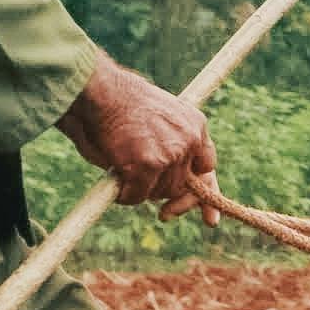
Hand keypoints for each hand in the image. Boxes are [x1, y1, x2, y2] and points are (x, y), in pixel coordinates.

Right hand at [62, 60, 216, 213]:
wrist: (100, 91)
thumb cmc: (120, 104)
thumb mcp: (158, 121)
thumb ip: (170, 147)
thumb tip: (170, 189)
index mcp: (195, 125)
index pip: (207, 167)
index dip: (204, 193)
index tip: (209, 218)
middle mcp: (188, 140)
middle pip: (183, 186)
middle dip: (171, 200)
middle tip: (165, 214)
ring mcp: (169, 154)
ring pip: (160, 192)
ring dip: (142, 192)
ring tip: (125, 173)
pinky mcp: (148, 165)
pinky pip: (137, 196)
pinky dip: (125, 196)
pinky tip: (117, 183)